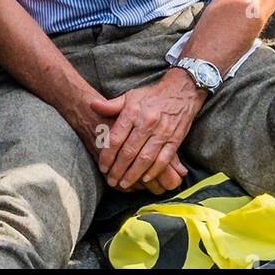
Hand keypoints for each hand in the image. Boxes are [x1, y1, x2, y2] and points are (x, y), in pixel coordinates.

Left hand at [96, 70, 205, 192]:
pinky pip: (163, 159)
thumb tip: (92, 105)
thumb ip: (111, 105)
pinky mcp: (175, 139)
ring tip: (124, 184)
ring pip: (145, 158)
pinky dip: (154, 171)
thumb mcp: (130, 96)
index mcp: (133, 112)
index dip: (107, 155)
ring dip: (133, 174)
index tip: (102, 167)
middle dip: (118, 169)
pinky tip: (145, 179)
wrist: (181, 91)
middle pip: (129, 152)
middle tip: (111, 181)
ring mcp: (162, 132)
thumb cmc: (151, 96)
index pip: (116, 138)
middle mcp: (147, 122)